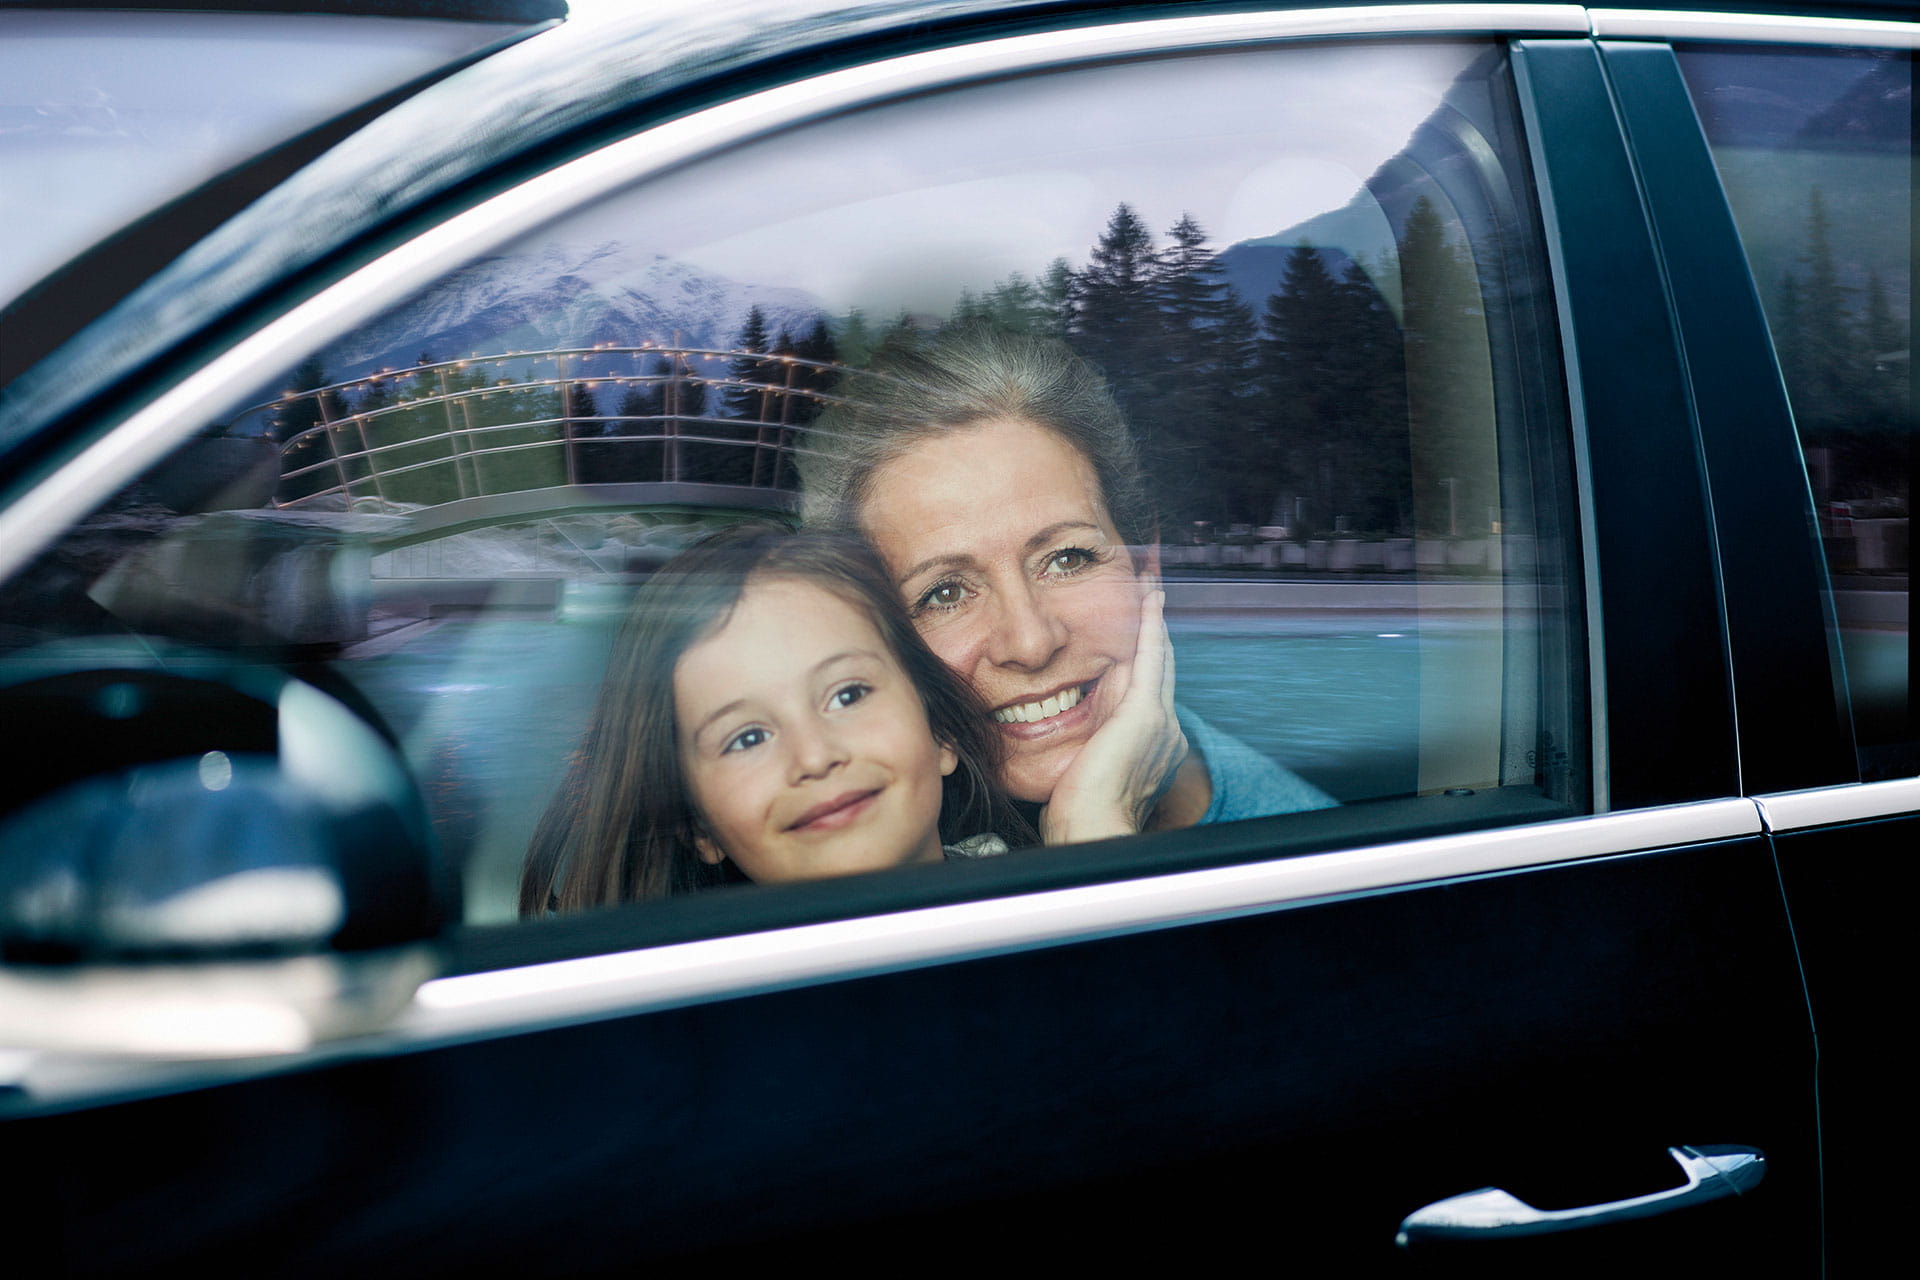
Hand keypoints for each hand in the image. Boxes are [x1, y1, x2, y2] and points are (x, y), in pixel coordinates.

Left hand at [1039, 588, 1187, 844]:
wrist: (1092, 831)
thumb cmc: (1079, 815)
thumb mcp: (1082, 770)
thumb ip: (1084, 744)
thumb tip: (1061, 722)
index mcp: (1150, 744)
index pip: (1146, 688)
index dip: (1142, 656)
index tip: (1136, 630)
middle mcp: (1164, 730)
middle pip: (1160, 666)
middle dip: (1154, 628)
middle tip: (1152, 589)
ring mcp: (1159, 721)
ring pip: (1158, 656)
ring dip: (1153, 617)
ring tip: (1151, 583)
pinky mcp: (1145, 713)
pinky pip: (1150, 656)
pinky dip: (1150, 624)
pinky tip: (1150, 596)